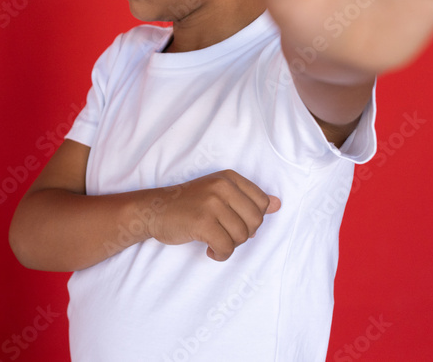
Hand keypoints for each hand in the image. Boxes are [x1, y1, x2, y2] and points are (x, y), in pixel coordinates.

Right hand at [147, 169, 280, 260]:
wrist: (154, 210)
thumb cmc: (188, 205)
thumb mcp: (218, 194)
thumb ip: (247, 199)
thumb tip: (278, 204)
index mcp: (229, 178)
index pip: (262, 202)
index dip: (251, 219)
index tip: (234, 221)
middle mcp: (222, 187)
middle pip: (256, 221)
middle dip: (243, 234)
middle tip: (223, 233)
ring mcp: (212, 203)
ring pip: (242, 236)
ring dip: (229, 246)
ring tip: (214, 240)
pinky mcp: (202, 222)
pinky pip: (226, 248)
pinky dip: (220, 255)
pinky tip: (209, 250)